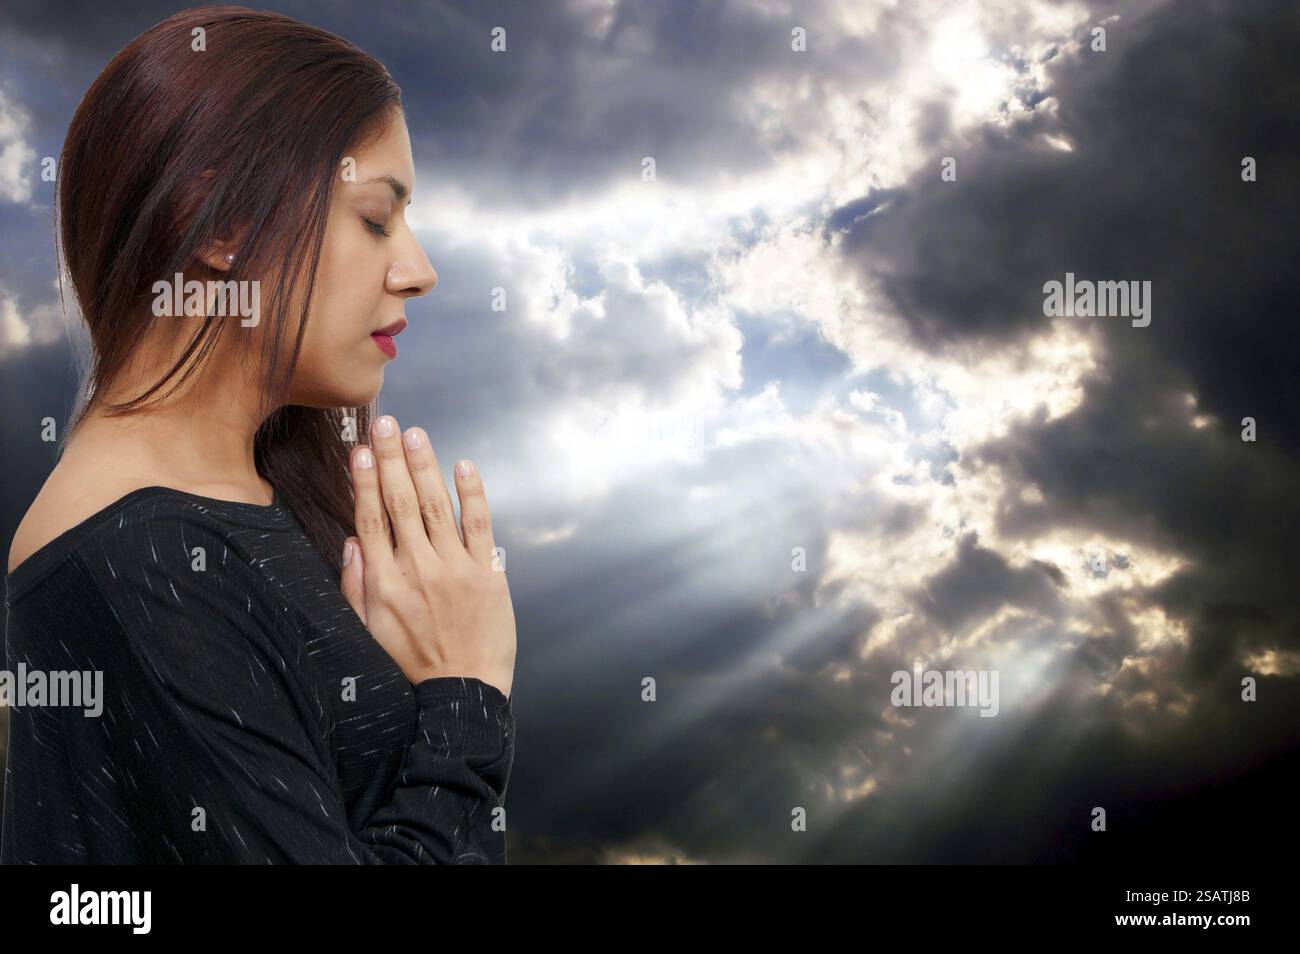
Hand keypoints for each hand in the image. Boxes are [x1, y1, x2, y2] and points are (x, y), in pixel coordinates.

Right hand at [338, 414, 515, 698]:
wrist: (462, 693)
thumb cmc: (412, 665)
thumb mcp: (367, 631)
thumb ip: (354, 584)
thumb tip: (350, 539)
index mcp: (384, 582)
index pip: (371, 518)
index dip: (365, 480)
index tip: (361, 448)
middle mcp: (417, 569)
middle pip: (401, 502)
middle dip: (391, 458)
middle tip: (385, 422)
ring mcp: (454, 569)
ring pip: (436, 506)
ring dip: (425, 466)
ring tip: (415, 434)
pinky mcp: (487, 574)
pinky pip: (479, 525)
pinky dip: (472, 494)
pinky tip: (463, 466)